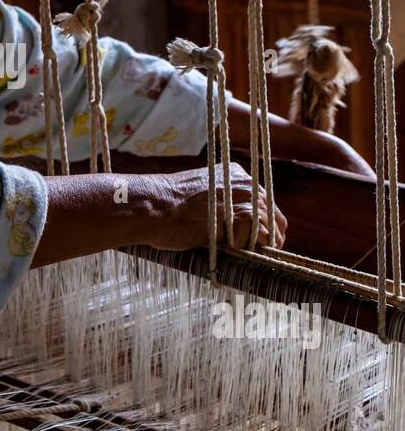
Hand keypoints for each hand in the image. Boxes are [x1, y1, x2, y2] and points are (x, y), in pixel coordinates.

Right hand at [141, 162, 286, 251]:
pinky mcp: (245, 217)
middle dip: (267, 239)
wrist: (155, 206)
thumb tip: (234, 227)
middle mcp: (247, 184)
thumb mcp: (199, 197)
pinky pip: (263, 239)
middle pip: (275, 217)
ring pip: (272, 230)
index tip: (254, 241)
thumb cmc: (166, 208)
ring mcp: (248, 199)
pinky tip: (233, 250)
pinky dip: (252, 250)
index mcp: (236, 175)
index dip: (261, 226)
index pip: (264, 204)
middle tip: (253, 255)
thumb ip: (221, 206)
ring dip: (259, 247)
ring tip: (240, 255)